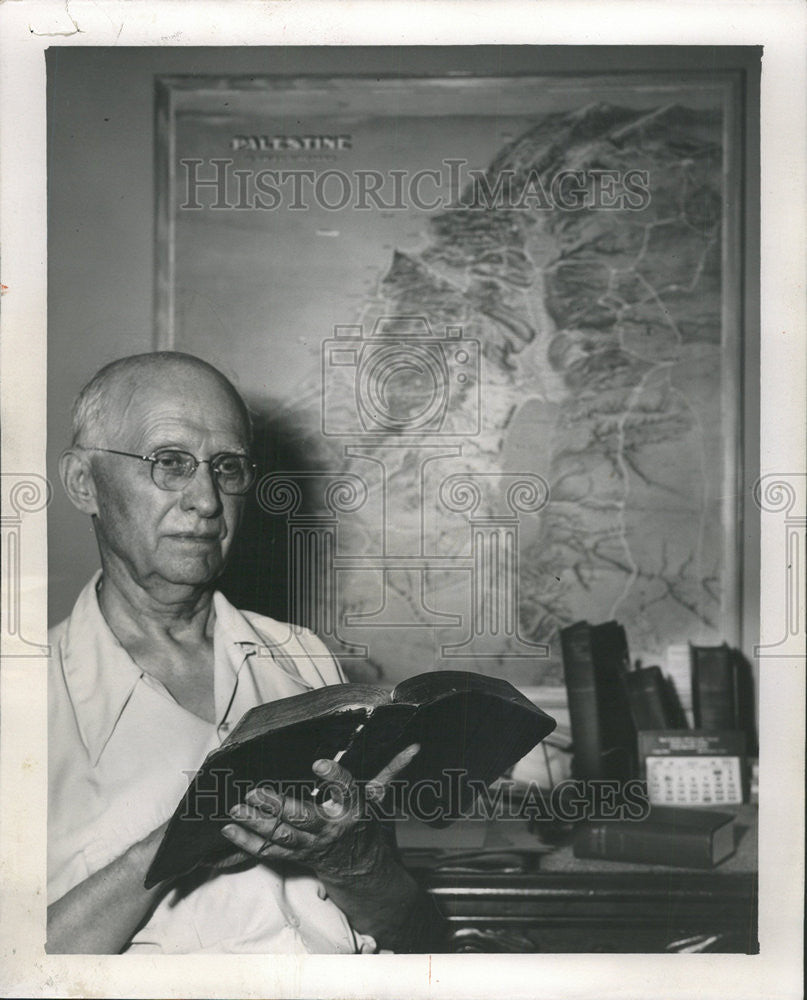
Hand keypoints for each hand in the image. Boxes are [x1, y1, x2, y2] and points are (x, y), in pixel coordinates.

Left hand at [221, 743, 419, 882]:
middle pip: (304, 817)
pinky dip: (248, 842)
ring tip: (236, 808)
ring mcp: (312, 846)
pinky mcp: (296, 856)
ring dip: (257, 823)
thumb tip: (416, 745)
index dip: (334, 776)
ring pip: (282, 836)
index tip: (318, 762)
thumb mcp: (380, 797)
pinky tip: (230, 829)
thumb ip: (392, 769)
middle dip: (278, 805)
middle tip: (255, 791)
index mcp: (354, 810)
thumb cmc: (368, 827)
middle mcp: (332, 829)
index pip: (347, 789)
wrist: (362, 872)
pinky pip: (270, 852)